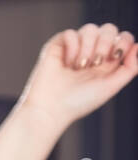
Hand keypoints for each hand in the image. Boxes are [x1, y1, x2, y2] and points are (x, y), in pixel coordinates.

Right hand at [20, 23, 136, 128]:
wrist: (52, 108)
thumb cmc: (78, 102)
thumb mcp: (112, 86)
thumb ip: (131, 68)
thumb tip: (137, 47)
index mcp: (106, 62)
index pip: (123, 37)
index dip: (122, 43)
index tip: (113, 58)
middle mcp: (91, 53)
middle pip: (109, 29)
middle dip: (104, 45)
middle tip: (93, 64)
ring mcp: (74, 49)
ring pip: (90, 28)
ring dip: (86, 49)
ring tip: (77, 67)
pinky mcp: (57, 47)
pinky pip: (70, 33)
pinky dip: (71, 49)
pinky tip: (65, 64)